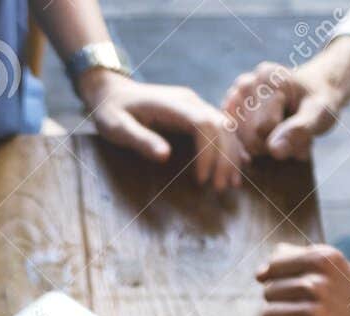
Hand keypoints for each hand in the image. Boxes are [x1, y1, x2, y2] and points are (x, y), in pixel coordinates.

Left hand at [85, 70, 247, 191]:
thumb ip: (140, 140)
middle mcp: (190, 101)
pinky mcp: (195, 113)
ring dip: (231, 155)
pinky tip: (237, 165)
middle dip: (224, 158)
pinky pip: (220, 128)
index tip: (202, 180)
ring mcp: (195, 105)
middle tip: (220, 189)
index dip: (208, 152)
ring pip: (224, 127)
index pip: (203, 124)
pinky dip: (229, 147)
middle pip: (220, 126)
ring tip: (232, 184)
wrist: (113, 92)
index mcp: (173, 104)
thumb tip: (165, 156)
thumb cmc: (112, 112)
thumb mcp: (118, 128)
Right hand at [222, 61, 340, 160]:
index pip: (263, 128)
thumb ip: (299, 130)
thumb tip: (274, 150)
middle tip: (292, 133)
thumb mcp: (320, 113)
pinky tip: (265, 138)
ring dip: (262, 148)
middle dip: (272, 144)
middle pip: (249, 139)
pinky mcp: (228, 114)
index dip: (284, 137)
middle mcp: (244, 84)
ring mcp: (232, 100)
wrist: (313, 90)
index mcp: (265, 76)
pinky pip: (233, 146)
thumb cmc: (319, 100)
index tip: (300, 126)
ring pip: (240, 145)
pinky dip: (249, 150)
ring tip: (281, 133)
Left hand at [257, 244, 349, 315]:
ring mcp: (314, 311)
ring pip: (269, 314)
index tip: (281, 286)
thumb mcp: (337, 271)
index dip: (273, 277)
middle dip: (279, 302)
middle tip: (304, 309)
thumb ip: (304, 258)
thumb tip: (272, 256)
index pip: (275, 264)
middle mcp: (318, 282)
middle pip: (269, 291)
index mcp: (324, 259)